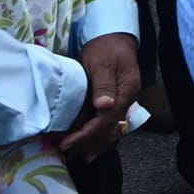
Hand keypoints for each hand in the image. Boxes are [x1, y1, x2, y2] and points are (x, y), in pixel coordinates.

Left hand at [59, 32, 139, 158]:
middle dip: (87, 143)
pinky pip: (108, 124)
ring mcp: (123, 102)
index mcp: (127, 90)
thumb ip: (104, 84)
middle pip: (109, 128)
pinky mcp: (115, 101)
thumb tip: (105, 106)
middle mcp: (127, 100)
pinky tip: (90, 147)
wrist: (114, 36)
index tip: (67, 143)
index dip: (87, 134)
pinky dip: (98, 137)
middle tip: (65, 155)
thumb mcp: (103, 62)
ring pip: (110, 129)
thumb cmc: (106, 47)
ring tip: (76, 157)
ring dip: (93, 144)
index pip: (107, 119)